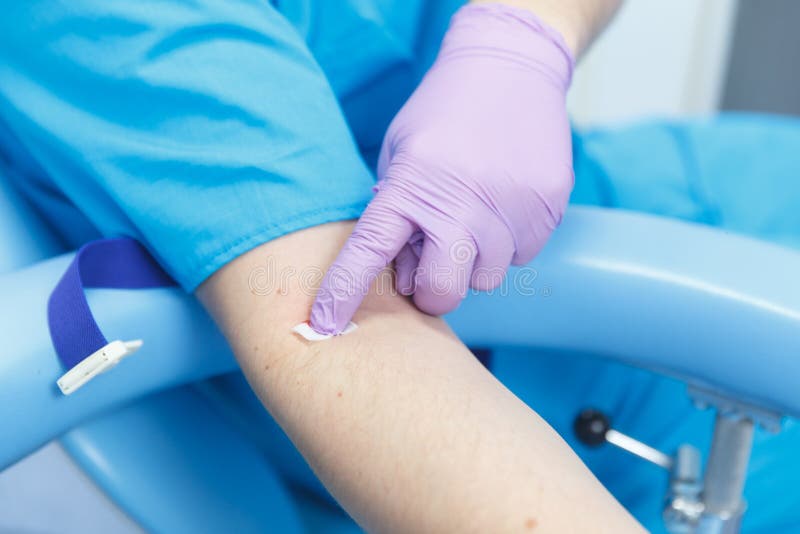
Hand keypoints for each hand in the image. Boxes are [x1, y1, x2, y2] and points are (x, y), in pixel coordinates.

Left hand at [311, 3, 574, 333]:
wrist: (512, 67)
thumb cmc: (445, 111)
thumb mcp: (401, 152)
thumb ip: (398, 210)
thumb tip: (402, 271)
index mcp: (411, 186)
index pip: (369, 252)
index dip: (343, 293)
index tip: (323, 325)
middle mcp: (461, 204)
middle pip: (443, 293)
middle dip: (433, 291)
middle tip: (432, 265)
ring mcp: (509, 210)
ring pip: (488, 278)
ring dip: (474, 262)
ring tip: (473, 218)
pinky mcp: (547, 210)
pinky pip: (522, 254)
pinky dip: (508, 241)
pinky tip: (502, 204)